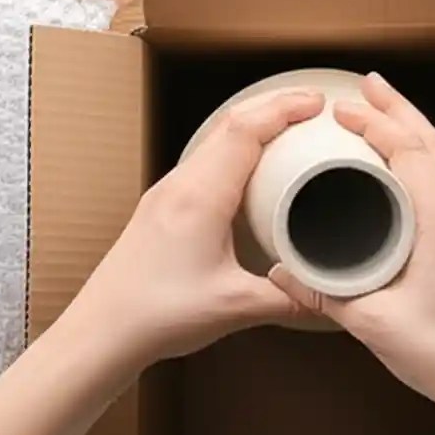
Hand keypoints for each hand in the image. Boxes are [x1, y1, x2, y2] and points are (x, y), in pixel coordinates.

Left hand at [60, 89, 319, 371]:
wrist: (102, 331)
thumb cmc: (156, 315)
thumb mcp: (236, 307)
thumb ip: (291, 300)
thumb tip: (332, 295)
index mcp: (200, 197)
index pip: (245, 130)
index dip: (285, 109)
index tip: (319, 103)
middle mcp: (180, 186)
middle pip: (230, 124)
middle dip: (274, 107)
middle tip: (313, 107)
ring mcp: (167, 194)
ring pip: (214, 141)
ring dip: (253, 126)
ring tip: (289, 130)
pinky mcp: (161, 209)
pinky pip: (203, 163)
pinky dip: (234, 152)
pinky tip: (251, 171)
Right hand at [269, 73, 434, 411]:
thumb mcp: (369, 323)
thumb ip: (320, 293)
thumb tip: (281, 272)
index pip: (408, 150)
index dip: (374, 124)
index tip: (342, 110)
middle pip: (433, 142)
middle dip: (398, 109)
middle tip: (368, 86)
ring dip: (418, 129)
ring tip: (389, 111)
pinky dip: (432, 157)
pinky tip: (416, 164)